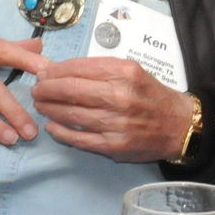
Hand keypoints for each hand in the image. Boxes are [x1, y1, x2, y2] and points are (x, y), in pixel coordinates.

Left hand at [31, 57, 192, 162]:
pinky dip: (61, 132)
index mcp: (124, 73)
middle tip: (36, 89)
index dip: (55, 70)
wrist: (178, 125)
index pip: (79, 68)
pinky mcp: (114, 145)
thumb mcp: (131, 70)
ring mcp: (116, 123)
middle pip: (71, 90)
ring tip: (40, 105)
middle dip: (47, 89)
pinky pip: (80, 138)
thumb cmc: (150, 94)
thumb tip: (60, 70)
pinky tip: (52, 126)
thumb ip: (99, 69)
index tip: (43, 72)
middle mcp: (120, 97)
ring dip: (50, 109)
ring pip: (72, 114)